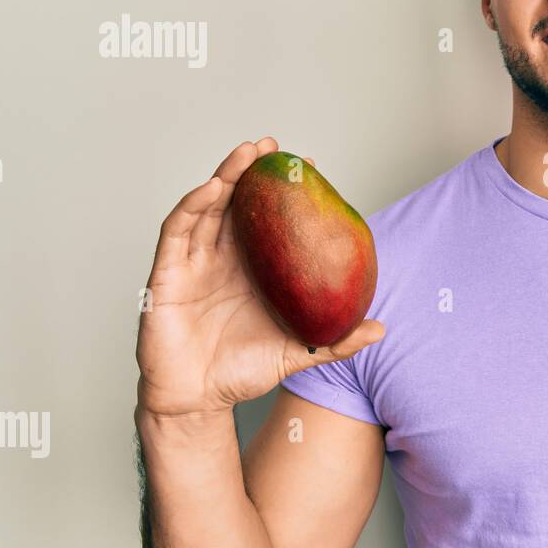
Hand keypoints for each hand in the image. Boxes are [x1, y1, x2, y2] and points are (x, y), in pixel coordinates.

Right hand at [135, 137, 385, 416]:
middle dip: (251, 171)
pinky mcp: (167, 274)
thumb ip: (336, 342)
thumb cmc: (241, 373)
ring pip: (206, 207)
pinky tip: (211, 188)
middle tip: (273, 146)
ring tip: (247, 153)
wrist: (198, 401)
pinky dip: (193, 206)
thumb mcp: (298, 353)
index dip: (285, 193)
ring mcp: (193, 262)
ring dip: (224, 176)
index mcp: (252, 269)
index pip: (269, 221)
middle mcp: (222, 258)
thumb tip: (380, 329)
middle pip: (235, 203)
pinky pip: (177, 232)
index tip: (310, 167)